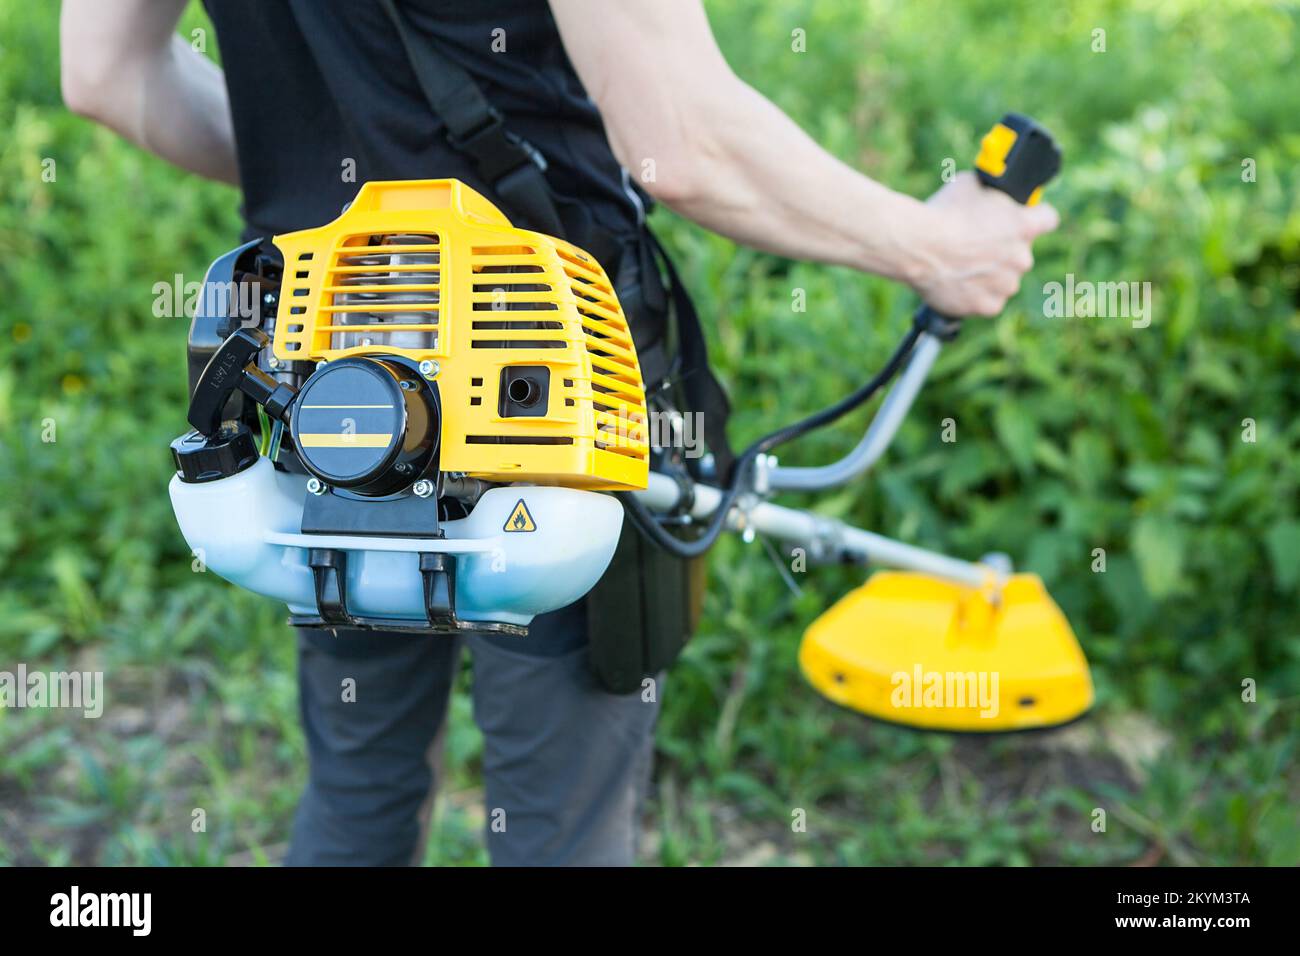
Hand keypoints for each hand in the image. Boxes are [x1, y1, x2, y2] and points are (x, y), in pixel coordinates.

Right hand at [909, 171, 1058, 316]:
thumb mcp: (973, 185)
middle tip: (975, 245)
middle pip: (1020, 254)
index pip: (1048, 219)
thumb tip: (995, 191)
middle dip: (1004, 250)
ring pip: (1004, 280)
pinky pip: (987, 301)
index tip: (1021, 220)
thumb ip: (994, 194)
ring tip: (961, 265)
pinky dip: (975, 295)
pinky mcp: (988, 306)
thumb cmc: (942, 212)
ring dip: (990, 275)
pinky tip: (957, 282)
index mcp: (1024, 225)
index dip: (1033, 218)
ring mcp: (1006, 285)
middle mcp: (1022, 257)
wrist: (916, 246)